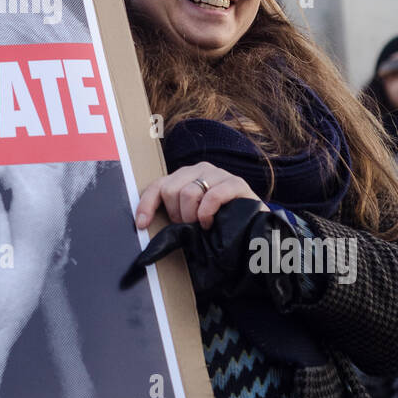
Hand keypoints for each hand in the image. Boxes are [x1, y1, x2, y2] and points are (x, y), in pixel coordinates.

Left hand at [135, 163, 267, 230]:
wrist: (255, 226)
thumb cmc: (218, 222)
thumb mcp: (191, 217)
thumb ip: (174, 214)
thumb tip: (146, 225)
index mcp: (185, 177)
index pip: (158, 185)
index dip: (146, 205)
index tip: (142, 224)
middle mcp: (200, 170)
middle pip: (171, 190)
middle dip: (175, 215)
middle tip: (188, 227)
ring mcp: (219, 174)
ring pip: (189, 193)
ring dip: (191, 217)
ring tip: (200, 226)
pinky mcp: (236, 183)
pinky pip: (212, 196)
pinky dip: (207, 214)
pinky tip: (210, 223)